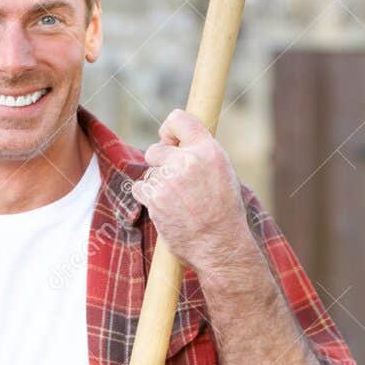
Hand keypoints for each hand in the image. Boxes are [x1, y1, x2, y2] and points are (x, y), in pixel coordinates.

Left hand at [132, 108, 253, 275]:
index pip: (178, 119)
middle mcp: (189, 161)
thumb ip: (201, 154)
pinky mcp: (155, 198)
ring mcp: (169, 179)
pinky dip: (149, 198)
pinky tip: (168, 210)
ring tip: (179, 204)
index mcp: (209, 151)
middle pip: (156, 149)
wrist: (220, 246)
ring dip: (158, 186)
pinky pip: (140, 189)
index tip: (168, 141)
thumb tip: (177, 142)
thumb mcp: (223, 173)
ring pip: (150, 173)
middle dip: (160, 163)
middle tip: (174, 182)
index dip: (168, 130)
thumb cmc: (224, 213)